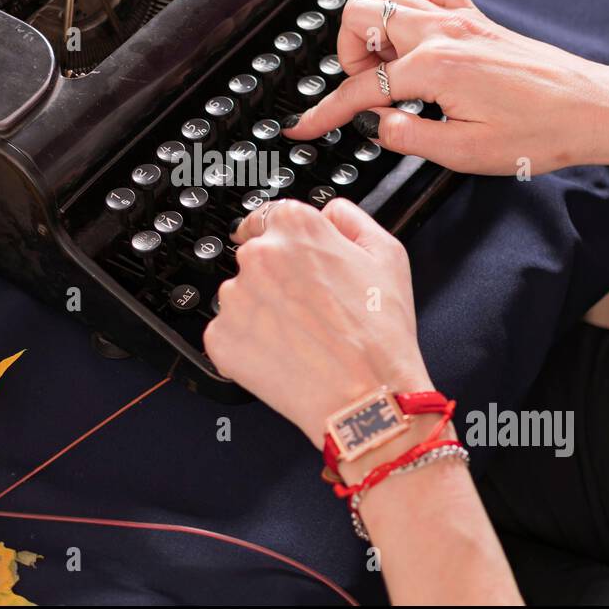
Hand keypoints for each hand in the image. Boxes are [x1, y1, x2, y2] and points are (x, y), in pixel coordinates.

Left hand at [202, 198, 431, 448]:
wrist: (366, 397)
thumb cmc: (380, 333)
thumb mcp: (388, 254)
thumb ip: (350, 218)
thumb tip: (329, 212)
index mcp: (295, 225)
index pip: (267, 218)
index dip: (282, 242)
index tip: (285, 258)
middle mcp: (257, 254)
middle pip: (255, 259)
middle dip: (276, 280)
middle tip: (309, 310)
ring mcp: (234, 296)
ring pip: (241, 297)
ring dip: (262, 312)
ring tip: (302, 338)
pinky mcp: (220, 337)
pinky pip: (229, 334)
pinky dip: (249, 345)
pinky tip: (283, 355)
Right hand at [285, 0, 608, 175]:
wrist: (593, 110)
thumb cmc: (541, 133)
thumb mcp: (464, 154)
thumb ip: (408, 137)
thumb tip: (377, 124)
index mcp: (434, 69)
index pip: (359, 90)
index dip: (323, 114)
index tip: (303, 128)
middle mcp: (443, 33)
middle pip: (359, 15)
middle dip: (347, 55)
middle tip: (363, 92)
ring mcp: (460, 19)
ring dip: (374, 32)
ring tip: (389, 73)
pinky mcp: (477, 18)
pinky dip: (412, 10)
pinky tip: (420, 44)